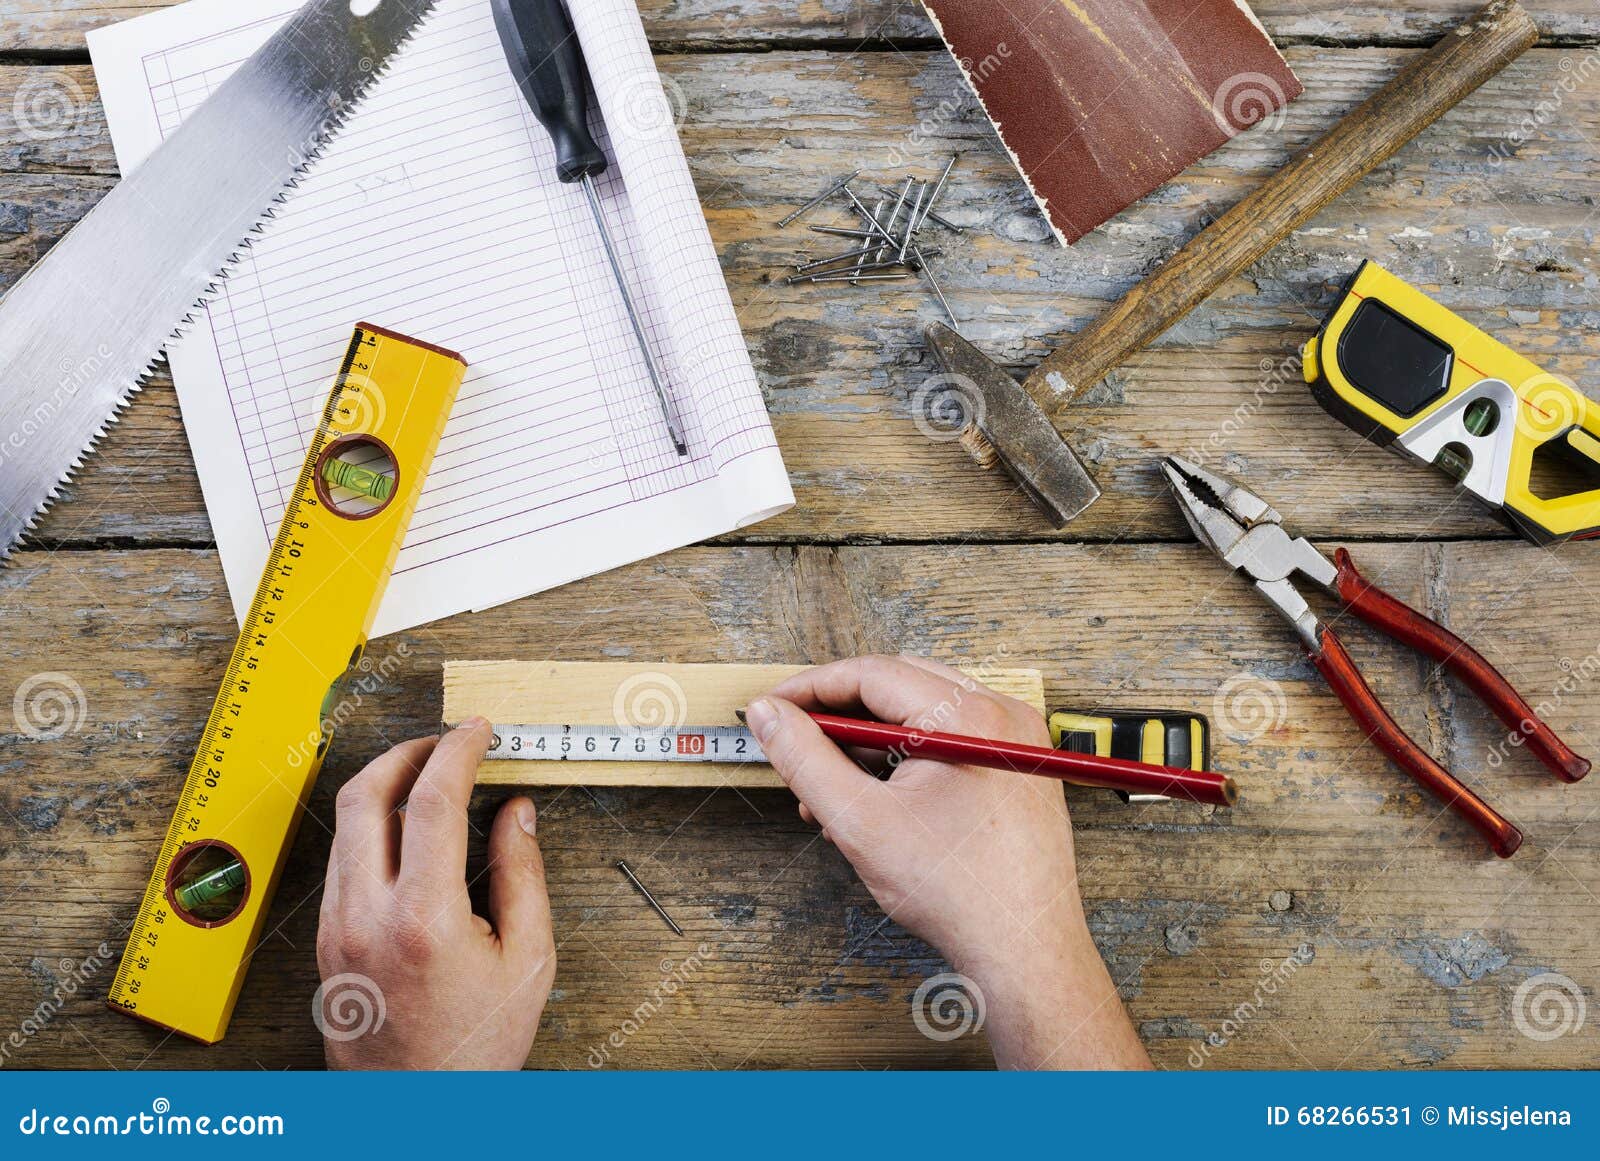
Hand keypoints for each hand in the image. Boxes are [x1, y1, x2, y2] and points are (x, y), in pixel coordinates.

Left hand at [316, 718, 555, 1068]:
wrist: (413, 1111)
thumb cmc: (474, 1048)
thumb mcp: (528, 962)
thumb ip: (523, 876)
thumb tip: (517, 812)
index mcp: (423, 919)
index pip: (433, 800)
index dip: (458, 750)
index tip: (478, 729)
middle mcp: (366, 915)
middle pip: (366, 794)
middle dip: (407, 751)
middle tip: (445, 741)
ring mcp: (335, 927)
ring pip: (344, 824)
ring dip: (384, 785)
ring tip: (428, 779)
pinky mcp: (325, 939)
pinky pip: (340, 859)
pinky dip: (370, 826)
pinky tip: (406, 831)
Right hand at [746, 656, 1148, 1069]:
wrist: (1024, 951)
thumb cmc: (960, 894)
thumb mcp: (860, 822)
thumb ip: (805, 760)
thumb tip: (770, 716)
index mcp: (970, 717)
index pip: (873, 674)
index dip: (812, 688)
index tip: (773, 708)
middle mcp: (1002, 716)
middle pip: (899, 686)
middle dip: (839, 716)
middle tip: (795, 742)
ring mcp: (1016, 741)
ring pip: (921, 714)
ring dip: (868, 742)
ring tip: (828, 790)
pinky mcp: (1018, 768)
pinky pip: (949, 740)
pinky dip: (904, 759)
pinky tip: (872, 798)